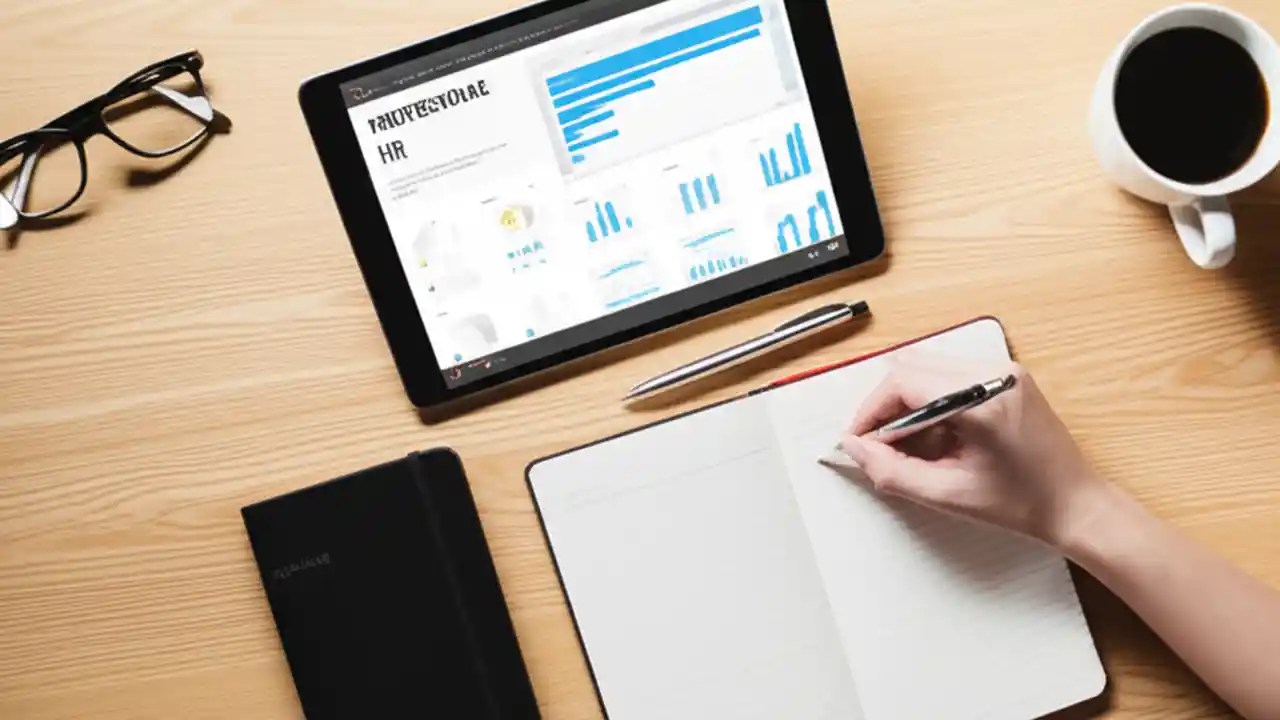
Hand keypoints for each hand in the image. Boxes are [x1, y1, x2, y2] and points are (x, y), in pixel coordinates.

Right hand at [837, 354, 1108, 547]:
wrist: (1075, 504)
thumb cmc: (1024, 504)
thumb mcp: (948, 495)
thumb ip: (893, 471)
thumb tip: (856, 448)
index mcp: (983, 402)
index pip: (904, 383)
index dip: (871, 410)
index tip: (858, 439)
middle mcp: (995, 375)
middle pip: (912, 367)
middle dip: (886, 405)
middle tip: (878, 444)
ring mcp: (1004, 371)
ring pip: (928, 367)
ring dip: (907, 402)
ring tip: (911, 443)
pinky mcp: (1007, 376)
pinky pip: (951, 374)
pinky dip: (931, 399)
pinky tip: (937, 434)